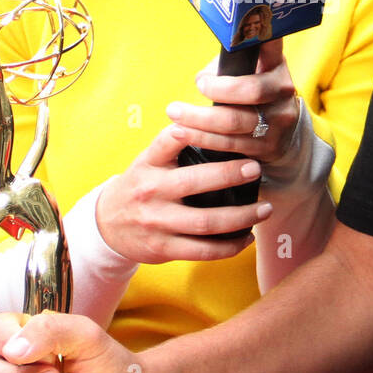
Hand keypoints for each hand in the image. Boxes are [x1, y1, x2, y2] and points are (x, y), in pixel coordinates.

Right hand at [94, 125, 271, 261]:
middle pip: (195, 182)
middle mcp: (151, 191)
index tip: (227, 127)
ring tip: (264, 209)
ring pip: (205, 222)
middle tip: (257, 168)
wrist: (107, 224)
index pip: (170, 140)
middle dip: (229, 175)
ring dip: (241, 216)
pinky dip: (229, 246)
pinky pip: (203, 251)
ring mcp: (157, 222)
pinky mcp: (164, 248)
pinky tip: (246, 238)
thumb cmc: (140, 186)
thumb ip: (174, 145)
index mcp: (149, 163)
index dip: (197, 131)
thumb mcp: (148, 160)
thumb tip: (217, 121)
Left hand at [166, 39, 300, 165]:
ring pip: (234, 121)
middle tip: (197, 87)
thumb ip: (230, 68)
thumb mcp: (252, 73)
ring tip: (175, 112)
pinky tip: (183, 132)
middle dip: (218, 89)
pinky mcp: (267, 147)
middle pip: (250, 91)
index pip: (270, 45)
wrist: (285, 133)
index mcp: (276, 66)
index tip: (236, 35)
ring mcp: (277, 122)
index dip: (257, 37)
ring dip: (199, 118)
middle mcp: (282, 92)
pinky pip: (229, 144)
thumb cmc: (255, 94)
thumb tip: (204, 79)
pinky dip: (202, 138)